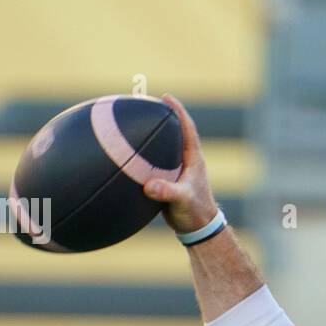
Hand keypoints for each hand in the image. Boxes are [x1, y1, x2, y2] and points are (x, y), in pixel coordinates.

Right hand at [142, 94, 219, 233]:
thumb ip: (167, 192)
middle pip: (174, 132)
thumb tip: (149, 186)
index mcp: (193, 159)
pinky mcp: (168, 180)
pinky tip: (128, 155)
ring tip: (134, 124)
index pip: (187, 128)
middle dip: (162, 117)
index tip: (165, 97)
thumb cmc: (195, 212)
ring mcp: (177, 170)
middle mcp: (186, 161)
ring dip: (152, 135)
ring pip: (163, 147)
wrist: (197, 229)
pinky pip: (154, 162)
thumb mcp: (181, 200)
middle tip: (145, 103)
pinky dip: (144, 155)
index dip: (177, 111)